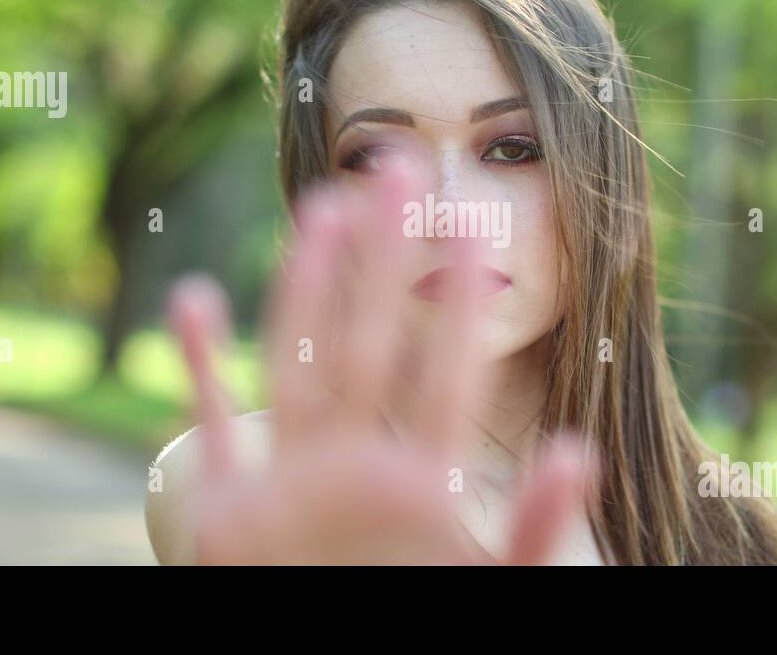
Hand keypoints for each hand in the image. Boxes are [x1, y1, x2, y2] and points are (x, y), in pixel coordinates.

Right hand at [167, 162, 593, 564]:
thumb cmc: (422, 626)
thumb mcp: (492, 583)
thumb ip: (536, 527)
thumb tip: (582, 449)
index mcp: (416, 487)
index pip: (442, 376)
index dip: (454, 304)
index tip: (467, 229)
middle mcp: (352, 468)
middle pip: (369, 343)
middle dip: (384, 260)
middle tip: (399, 168)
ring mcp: (288, 483)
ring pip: (295, 364)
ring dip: (305, 288)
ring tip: (322, 208)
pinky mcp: (224, 513)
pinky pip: (207, 428)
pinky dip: (195, 367)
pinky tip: (194, 295)